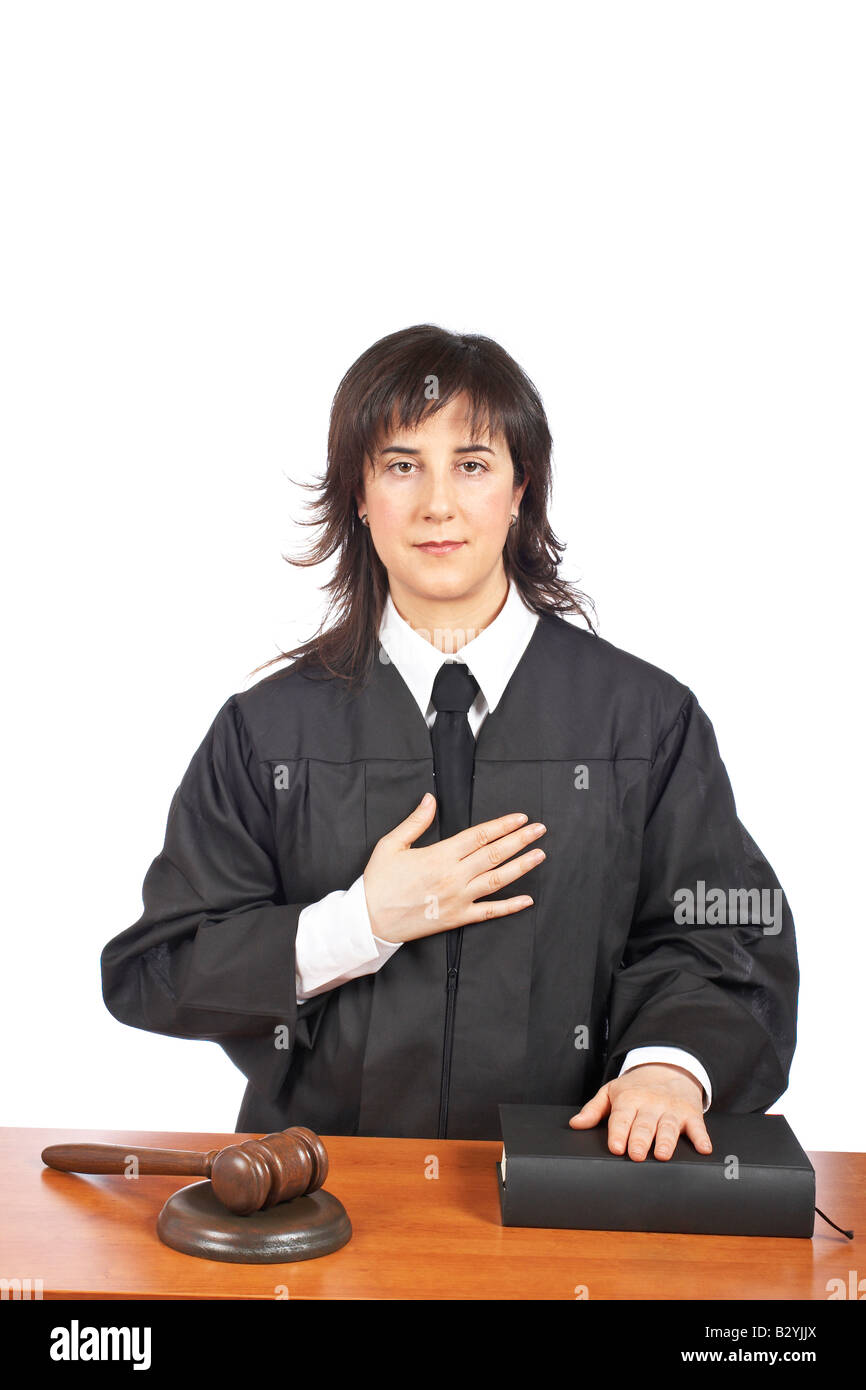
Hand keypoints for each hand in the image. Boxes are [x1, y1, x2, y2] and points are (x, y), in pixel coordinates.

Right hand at [362, 793, 546, 943]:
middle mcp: (454, 876)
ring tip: (540, 855)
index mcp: (440, 855)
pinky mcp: (457, 917)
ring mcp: (458, 898)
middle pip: (494, 854)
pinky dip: (510, 906)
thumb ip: (416, 821)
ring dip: (521, 866)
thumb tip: (431, 799)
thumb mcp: (391, 844)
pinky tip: (527, 900)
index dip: (502, 825)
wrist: (369, 920)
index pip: (479, 835)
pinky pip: (489, 912)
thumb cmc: (379, 881)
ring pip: (497, 880)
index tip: (520, 818)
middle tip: (540, 830)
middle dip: (520, 840)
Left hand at [569, 1063, 711, 1160]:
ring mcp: (671, 1109)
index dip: (618, 1133)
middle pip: (644, 1124)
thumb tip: (575, 1124)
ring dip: (666, 1140)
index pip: (621, 1118)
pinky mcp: (690, 1114)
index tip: (616, 1147)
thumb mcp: (611, 1092)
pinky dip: (702, 1137)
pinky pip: (698, 1126)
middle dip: (640, 1139)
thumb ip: (594, 1110)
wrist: (667, 1068)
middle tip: (635, 1154)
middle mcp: (650, 1104)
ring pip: (668, 1126)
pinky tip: (704, 1148)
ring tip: (662, 1155)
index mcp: (628, 1100)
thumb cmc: (635, 1087)